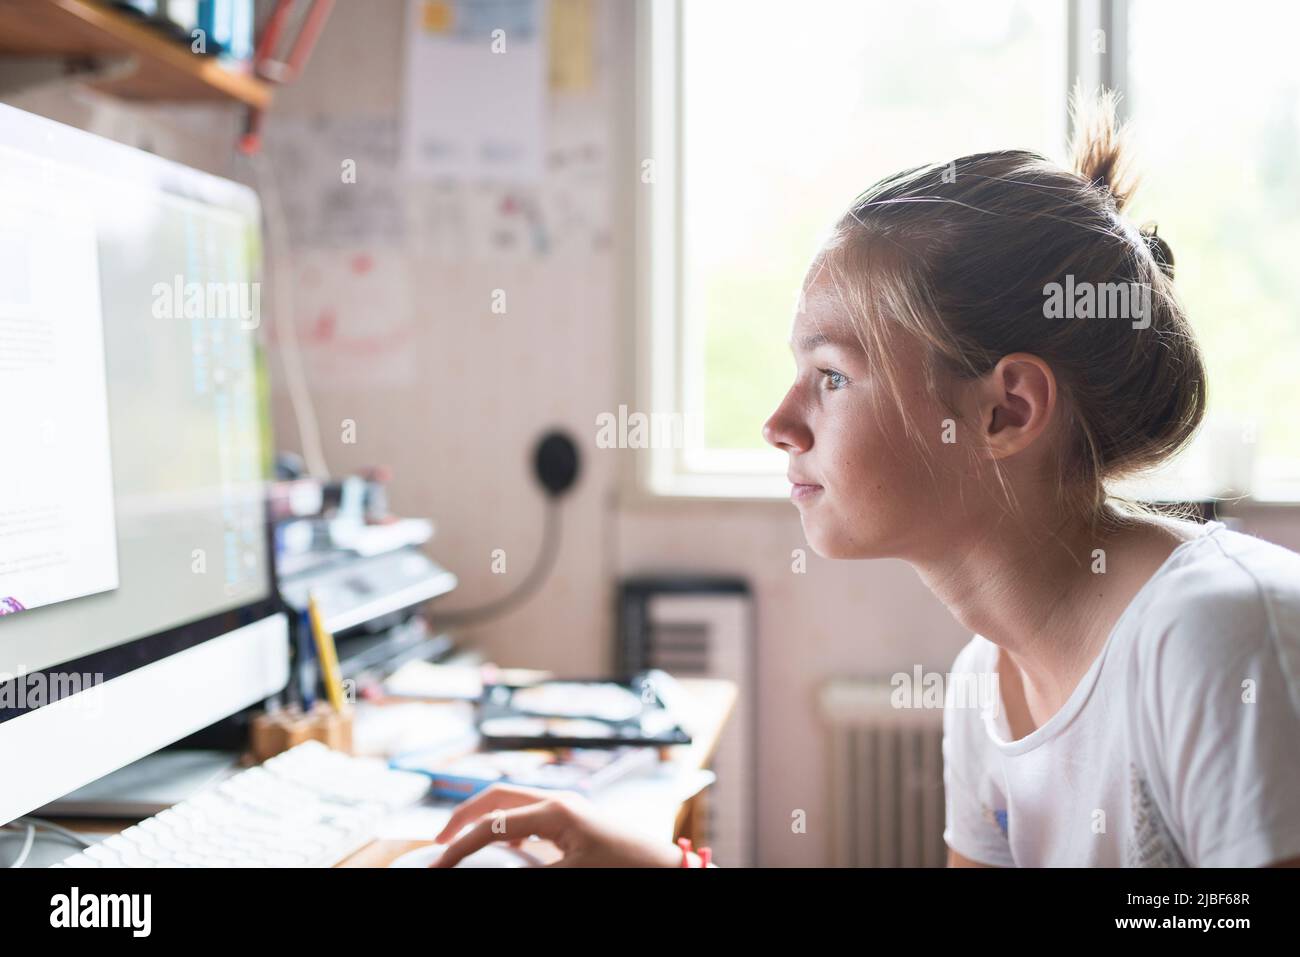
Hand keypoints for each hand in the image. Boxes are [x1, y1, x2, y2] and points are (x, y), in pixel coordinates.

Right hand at [431, 783, 680, 867]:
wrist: (666, 867)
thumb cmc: (624, 869)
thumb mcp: (571, 878)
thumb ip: (527, 875)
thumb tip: (496, 872)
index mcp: (556, 811)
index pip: (492, 824)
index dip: (458, 846)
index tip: (437, 865)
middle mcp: (559, 800)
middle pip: (496, 795)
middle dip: (462, 815)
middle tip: (438, 842)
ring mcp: (568, 806)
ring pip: (512, 801)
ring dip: (484, 816)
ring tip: (461, 841)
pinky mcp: (575, 817)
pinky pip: (529, 813)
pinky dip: (506, 825)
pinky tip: (502, 848)